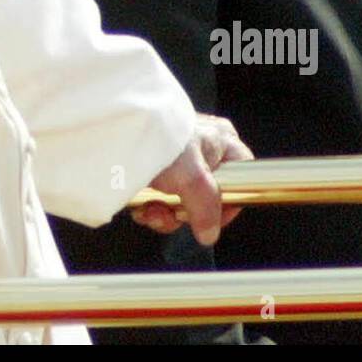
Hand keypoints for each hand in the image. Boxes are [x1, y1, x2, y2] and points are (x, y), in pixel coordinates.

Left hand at [130, 114, 252, 245]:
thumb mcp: (192, 176)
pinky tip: (141, 207)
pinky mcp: (157, 169)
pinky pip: (162, 198)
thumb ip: (207, 208)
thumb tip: (209, 234)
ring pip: (183, 202)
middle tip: (173, 212)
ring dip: (165, 214)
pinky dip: (151, 208)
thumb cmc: (161, 137)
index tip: (210, 220)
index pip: (242, 180)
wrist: (118, 128)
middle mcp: (205, 150)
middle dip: (187, 213)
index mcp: (224, 143)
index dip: (227, 205)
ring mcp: (180, 160)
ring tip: (151, 210)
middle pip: (209, 198)